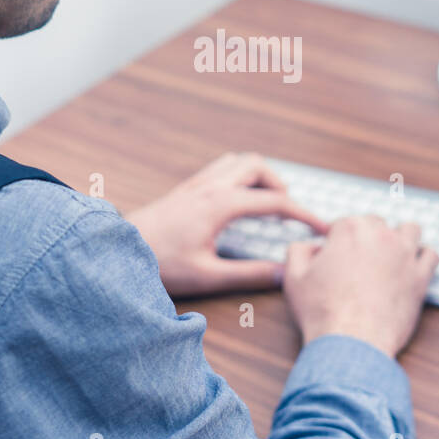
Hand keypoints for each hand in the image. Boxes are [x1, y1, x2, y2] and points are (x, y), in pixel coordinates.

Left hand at [126, 152, 328, 297]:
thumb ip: (250, 274)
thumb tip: (284, 273)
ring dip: (258, 176)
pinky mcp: (184, 189)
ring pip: (238, 162)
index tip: (322, 227)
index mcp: (221, 204)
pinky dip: (238, 176)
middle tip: (288, 211)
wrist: (117, 251)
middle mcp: (210, 187)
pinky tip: (236, 201)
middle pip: (257, 167)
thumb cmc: (159, 264)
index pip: (275, 203)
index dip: (304, 214)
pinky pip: (220, 168)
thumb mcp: (209, 276)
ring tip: (266, 202)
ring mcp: (195, 184)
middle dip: (280, 185)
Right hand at [283, 215, 438, 358]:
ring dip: (400, 238)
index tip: (335, 255)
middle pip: (376, 223)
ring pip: (410, 230)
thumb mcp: (294, 277)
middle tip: (358, 260)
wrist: (351, 342)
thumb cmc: (322, 311)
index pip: (344, 223)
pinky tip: (412, 268)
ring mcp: (404, 254)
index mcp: (349, 229)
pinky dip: (423, 258)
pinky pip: (431, 255)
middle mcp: (380, 235)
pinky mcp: (420, 276)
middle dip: (367, 238)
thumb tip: (310, 246)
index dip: (337, 240)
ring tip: (390, 256)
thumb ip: (298, 251)